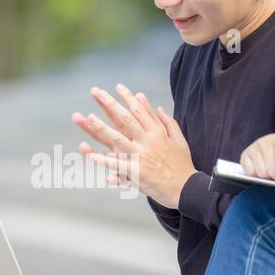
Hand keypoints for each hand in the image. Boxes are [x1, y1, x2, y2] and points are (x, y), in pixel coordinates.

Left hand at [71, 83, 195, 208]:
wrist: (186, 188)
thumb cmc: (182, 164)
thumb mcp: (179, 139)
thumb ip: (167, 122)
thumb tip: (157, 107)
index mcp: (157, 132)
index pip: (139, 110)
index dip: (128, 97)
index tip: (118, 86)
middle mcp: (147, 141)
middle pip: (125, 119)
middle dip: (110, 104)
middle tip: (97, 92)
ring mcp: (141, 157)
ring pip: (117, 139)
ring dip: (102, 128)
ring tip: (88, 118)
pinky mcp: (137, 173)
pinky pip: (117, 165)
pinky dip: (104, 161)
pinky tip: (91, 157)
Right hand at [240, 132, 274, 180]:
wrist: (274, 151)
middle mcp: (264, 141)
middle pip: (271, 170)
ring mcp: (253, 148)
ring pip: (261, 173)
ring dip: (268, 178)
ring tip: (273, 174)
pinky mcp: (244, 155)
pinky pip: (250, 173)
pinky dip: (257, 177)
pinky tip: (263, 172)